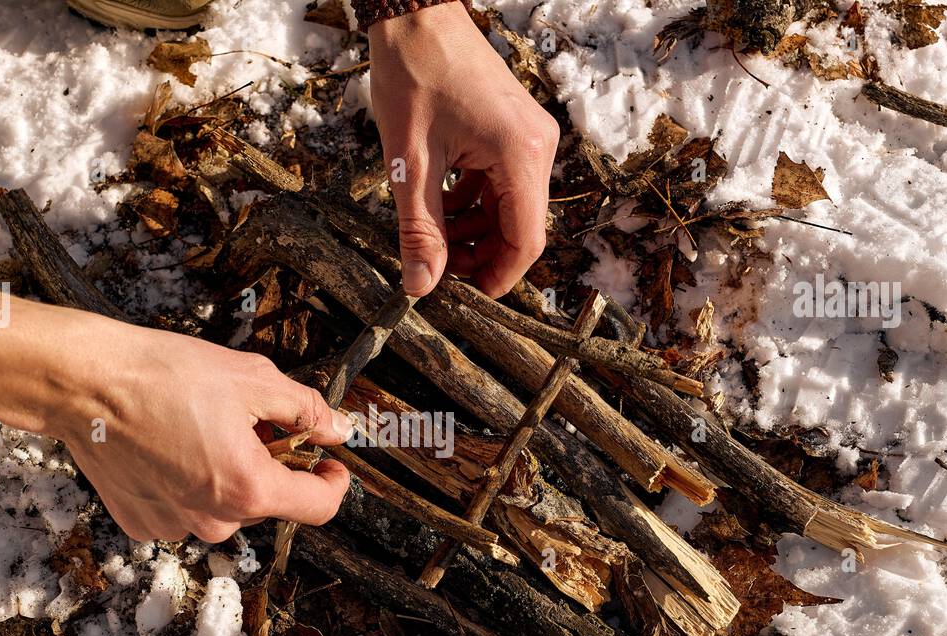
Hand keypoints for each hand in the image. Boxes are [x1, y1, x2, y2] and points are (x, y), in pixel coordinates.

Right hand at [0, 275, 353, 542]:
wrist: (82, 384)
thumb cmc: (161, 375)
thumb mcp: (252, 379)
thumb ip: (305, 409)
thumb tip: (337, 430)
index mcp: (248, 488)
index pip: (318, 508)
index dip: (334, 483)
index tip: (329, 463)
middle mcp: (213, 520)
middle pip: (267, 501)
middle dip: (270, 464)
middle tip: (252, 420)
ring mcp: (174, 526)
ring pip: (224, 507)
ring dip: (227, 474)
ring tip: (202, 427)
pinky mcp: (141, 522)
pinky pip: (184, 509)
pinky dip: (187, 483)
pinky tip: (170, 446)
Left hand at [368, 3, 559, 298]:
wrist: (416, 15)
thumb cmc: (413, 76)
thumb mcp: (410, 165)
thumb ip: (419, 231)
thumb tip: (423, 287)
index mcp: (521, 155)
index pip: (526, 240)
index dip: (498, 277)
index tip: (465, 297)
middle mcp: (537, 147)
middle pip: (521, 228)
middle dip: (481, 255)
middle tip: (438, 268)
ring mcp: (529, 137)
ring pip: (510, 208)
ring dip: (474, 231)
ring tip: (432, 238)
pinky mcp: (513, 131)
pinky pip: (503, 184)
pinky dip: (474, 203)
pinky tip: (439, 207)